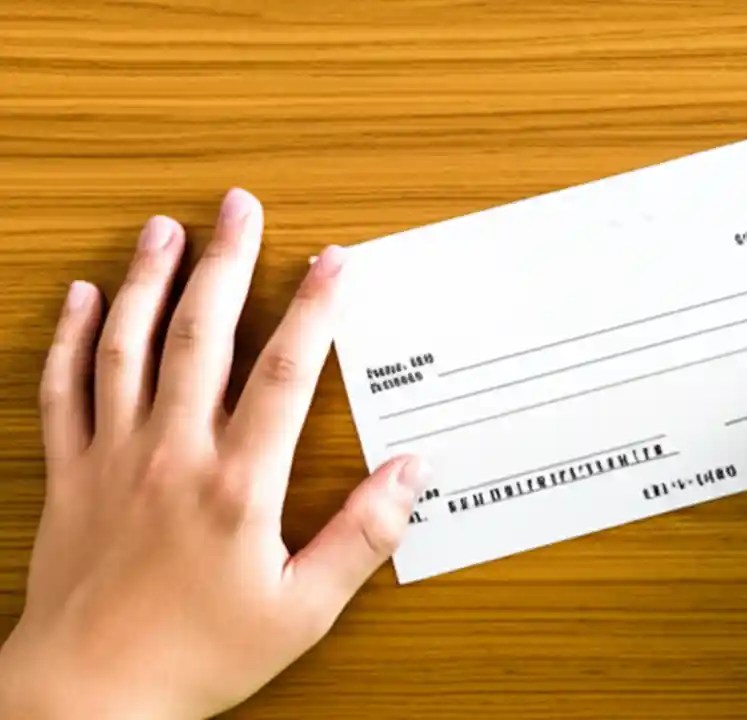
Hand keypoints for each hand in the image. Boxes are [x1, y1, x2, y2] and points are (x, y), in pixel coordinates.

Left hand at [0, 189, 427, 718]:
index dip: (314, 309)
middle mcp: (173, 455)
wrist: (88, 698)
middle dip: (226, 263)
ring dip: (146, 280)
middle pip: (200, 336)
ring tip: (165, 228)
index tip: (332, 259)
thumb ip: (363, 537)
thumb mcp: (302, 610)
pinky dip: (67, 338)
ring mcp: (113, 459)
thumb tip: (411, 474)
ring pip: (126, 346)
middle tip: (238, 206)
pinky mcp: (69, 475)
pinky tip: (79, 297)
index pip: (283, 373)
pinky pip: (61, 390)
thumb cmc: (198, 657)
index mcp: (237, 485)